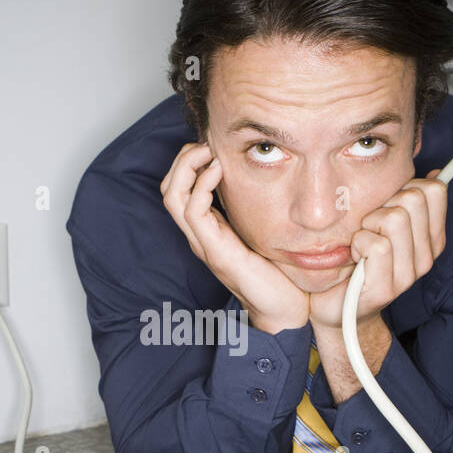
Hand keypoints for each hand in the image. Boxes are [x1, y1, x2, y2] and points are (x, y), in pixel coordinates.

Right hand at [160, 142, 309, 333]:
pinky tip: (219, 170)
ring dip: (186, 166)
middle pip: (168, 188)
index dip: (188, 162)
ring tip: (208, 150)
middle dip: (181, 158)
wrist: (284, 310)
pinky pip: (193, 212)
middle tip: (206, 142)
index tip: (212, 145)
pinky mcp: (216, 252)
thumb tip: (262, 179)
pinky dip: (201, 184)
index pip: (178, 189)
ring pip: (172, 196)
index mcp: (207, 230)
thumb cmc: (277, 273)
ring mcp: (204, 244)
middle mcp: (199, 236)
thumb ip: (252, 208)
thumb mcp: (261, 231)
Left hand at [308, 169, 446, 331]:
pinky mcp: (386, 289)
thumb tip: (435, 173)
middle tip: (371, 227)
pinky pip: (375, 245)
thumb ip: (407, 202)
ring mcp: (408, 275)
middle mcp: (425, 257)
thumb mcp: (384, 226)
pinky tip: (355, 259)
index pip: (435, 190)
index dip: (407, 186)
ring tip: (362, 244)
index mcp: (431, 239)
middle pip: (412, 198)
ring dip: (368, 225)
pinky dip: (357, 244)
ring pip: (394, 218)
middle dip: (384, 204)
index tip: (389, 204)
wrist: (336, 308)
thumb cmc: (358, 261)